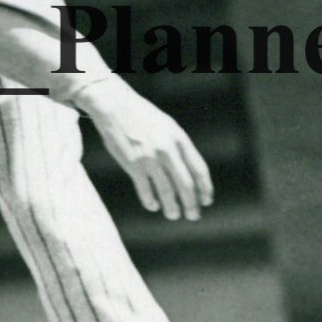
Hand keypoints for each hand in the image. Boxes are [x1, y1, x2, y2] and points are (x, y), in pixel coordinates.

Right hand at [79, 78, 213, 221]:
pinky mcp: (133, 164)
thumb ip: (178, 146)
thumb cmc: (141, 117)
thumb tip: (189, 171)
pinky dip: (150, 200)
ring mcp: (150, 158)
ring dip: (171, 207)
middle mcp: (167, 150)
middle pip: (186, 184)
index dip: (205, 188)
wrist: (114, 106)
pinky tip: (153, 206)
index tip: (207, 200)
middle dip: (191, 203)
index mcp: (179, 139)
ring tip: (173, 215)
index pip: (199, 169)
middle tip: (193, 216)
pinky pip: (145, 189)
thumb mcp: (167, 126)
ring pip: (167, 190)